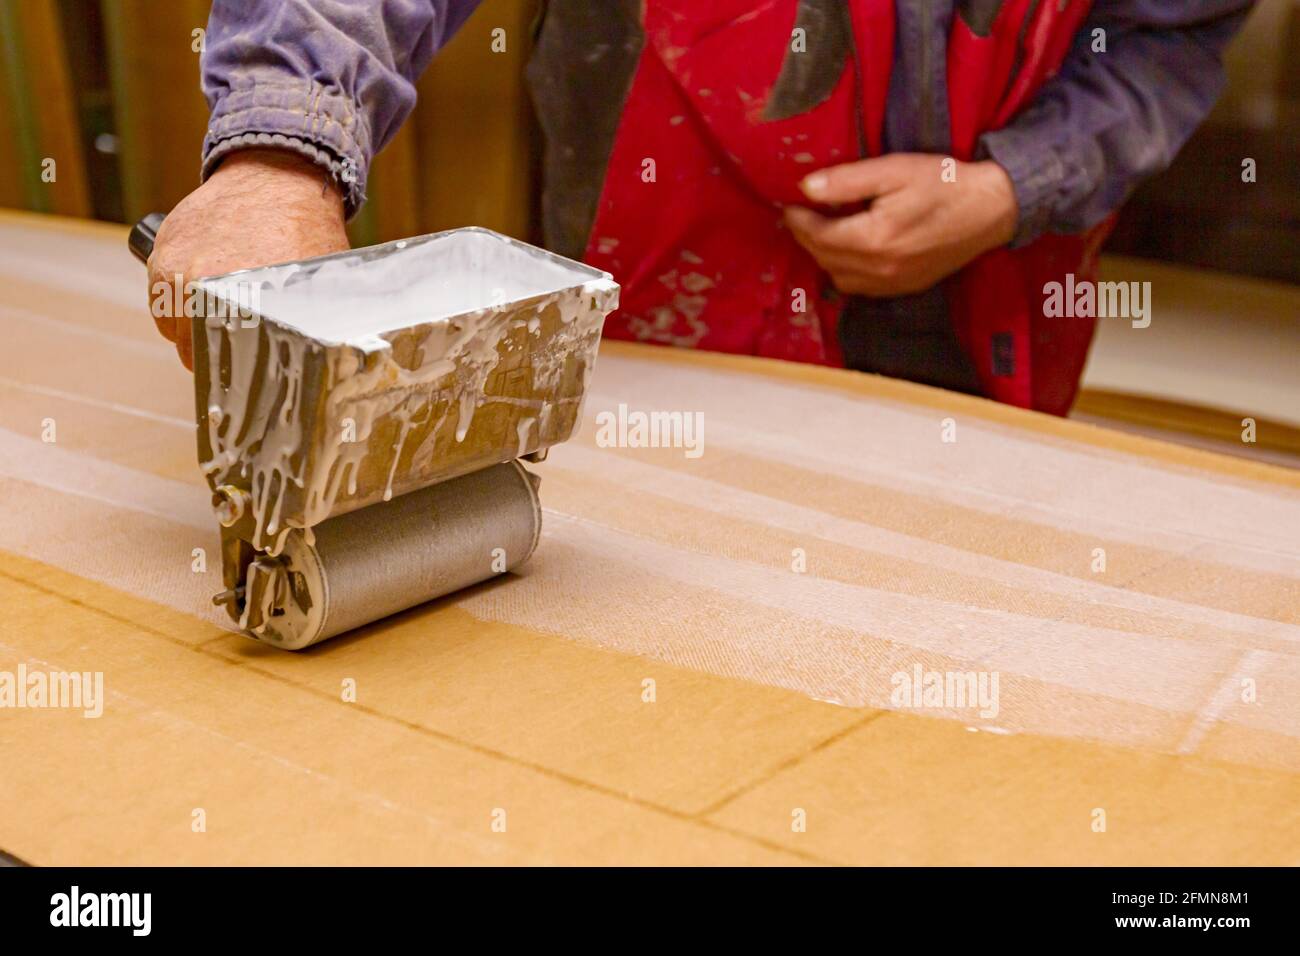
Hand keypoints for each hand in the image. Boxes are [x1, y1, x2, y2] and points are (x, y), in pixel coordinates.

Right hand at [147, 148, 349, 368]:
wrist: (278, 173)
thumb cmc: (304, 228)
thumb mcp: (316, 284)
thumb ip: (307, 325)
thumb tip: (312, 362)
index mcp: (240, 301)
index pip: (225, 361)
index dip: (238, 371)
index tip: (248, 371)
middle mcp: (199, 287)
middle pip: (193, 349)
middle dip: (214, 351)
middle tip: (237, 344)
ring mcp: (174, 268)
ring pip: (172, 326)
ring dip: (191, 327)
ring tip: (221, 314)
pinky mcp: (161, 251)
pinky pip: (159, 297)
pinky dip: (175, 301)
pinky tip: (202, 293)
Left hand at [783, 154, 1017, 297]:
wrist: (991, 209)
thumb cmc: (944, 183)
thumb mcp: (894, 170)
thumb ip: (847, 181)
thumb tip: (806, 188)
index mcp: (873, 238)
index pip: (817, 235)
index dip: (798, 220)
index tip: (789, 204)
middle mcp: (878, 269)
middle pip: (824, 257)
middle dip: (807, 236)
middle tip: (800, 214)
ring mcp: (891, 284)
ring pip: (838, 277)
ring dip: (824, 256)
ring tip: (822, 230)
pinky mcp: (903, 288)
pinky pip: (860, 287)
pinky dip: (845, 271)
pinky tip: (848, 250)